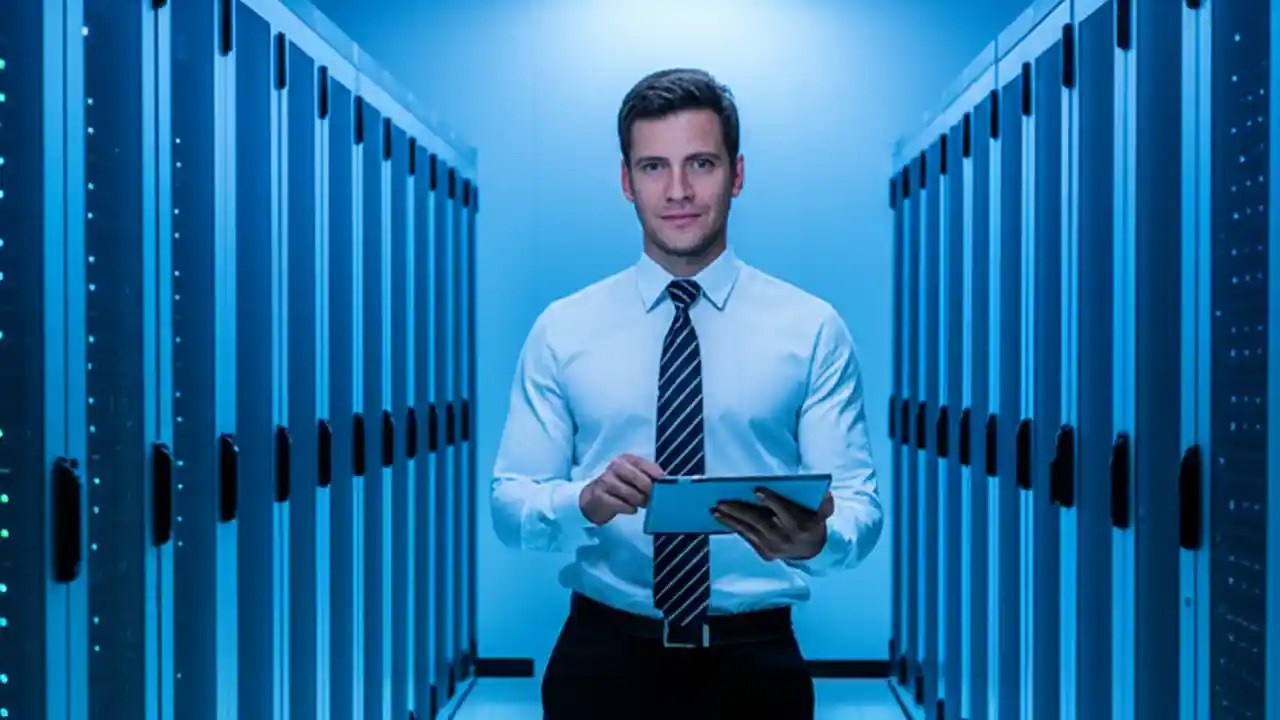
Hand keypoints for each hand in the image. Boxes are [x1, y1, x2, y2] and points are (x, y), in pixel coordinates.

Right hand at [580, 454, 663, 525]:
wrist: (593, 499)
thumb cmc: (619, 487)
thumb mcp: (632, 477)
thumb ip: (647, 476)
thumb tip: (665, 483)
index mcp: (625, 459)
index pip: (643, 464)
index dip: (655, 474)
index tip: (663, 483)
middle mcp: (615, 467)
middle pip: (639, 479)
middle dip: (649, 491)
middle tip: (651, 498)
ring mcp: (606, 481)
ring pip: (632, 494)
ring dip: (640, 502)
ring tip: (640, 503)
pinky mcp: (600, 496)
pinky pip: (623, 505)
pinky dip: (630, 509)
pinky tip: (630, 508)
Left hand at [714, 488, 834, 560]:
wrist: (812, 552)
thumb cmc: (813, 523)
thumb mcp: (823, 513)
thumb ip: (825, 504)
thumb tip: (826, 492)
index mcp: (798, 525)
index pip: (783, 511)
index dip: (771, 500)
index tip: (757, 490)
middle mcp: (784, 538)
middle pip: (759, 521)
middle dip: (739, 511)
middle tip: (721, 501)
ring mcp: (773, 547)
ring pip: (749, 530)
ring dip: (730, 520)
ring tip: (715, 509)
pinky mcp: (764, 553)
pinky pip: (747, 538)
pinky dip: (734, 528)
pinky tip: (721, 518)